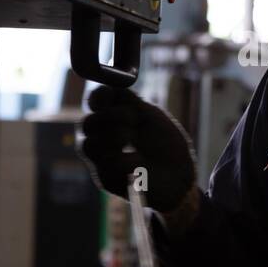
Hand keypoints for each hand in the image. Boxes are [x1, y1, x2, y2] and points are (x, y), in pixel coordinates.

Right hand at [80, 87, 196, 212]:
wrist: (180, 175)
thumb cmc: (168, 145)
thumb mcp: (153, 117)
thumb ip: (131, 102)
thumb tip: (110, 87)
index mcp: (114, 118)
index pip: (95, 103)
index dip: (98, 97)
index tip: (110, 96)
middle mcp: (103, 137)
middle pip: (87, 123)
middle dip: (109, 116)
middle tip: (133, 119)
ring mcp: (102, 158)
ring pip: (87, 146)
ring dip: (111, 137)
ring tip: (131, 138)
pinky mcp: (107, 179)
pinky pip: (104, 166)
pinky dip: (124, 160)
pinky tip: (140, 161)